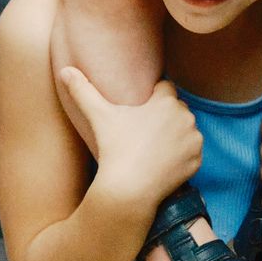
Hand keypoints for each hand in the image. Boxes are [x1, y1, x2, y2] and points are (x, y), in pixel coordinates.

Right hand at [57, 68, 202, 213]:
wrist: (129, 191)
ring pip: (184, 129)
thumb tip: (64, 70)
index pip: (164, 88)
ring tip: (152, 147)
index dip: (151, 98)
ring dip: (174, 134)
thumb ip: (82, 90)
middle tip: (143, 133)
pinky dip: (181, 155)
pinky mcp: (197, 160)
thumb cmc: (114, 150)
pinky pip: (191, 151)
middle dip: (163, 117)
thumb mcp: (98, 116)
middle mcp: (186, 117)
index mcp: (166, 101)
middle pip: (175, 109)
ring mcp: (194, 140)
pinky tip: (163, 162)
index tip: (140, 112)